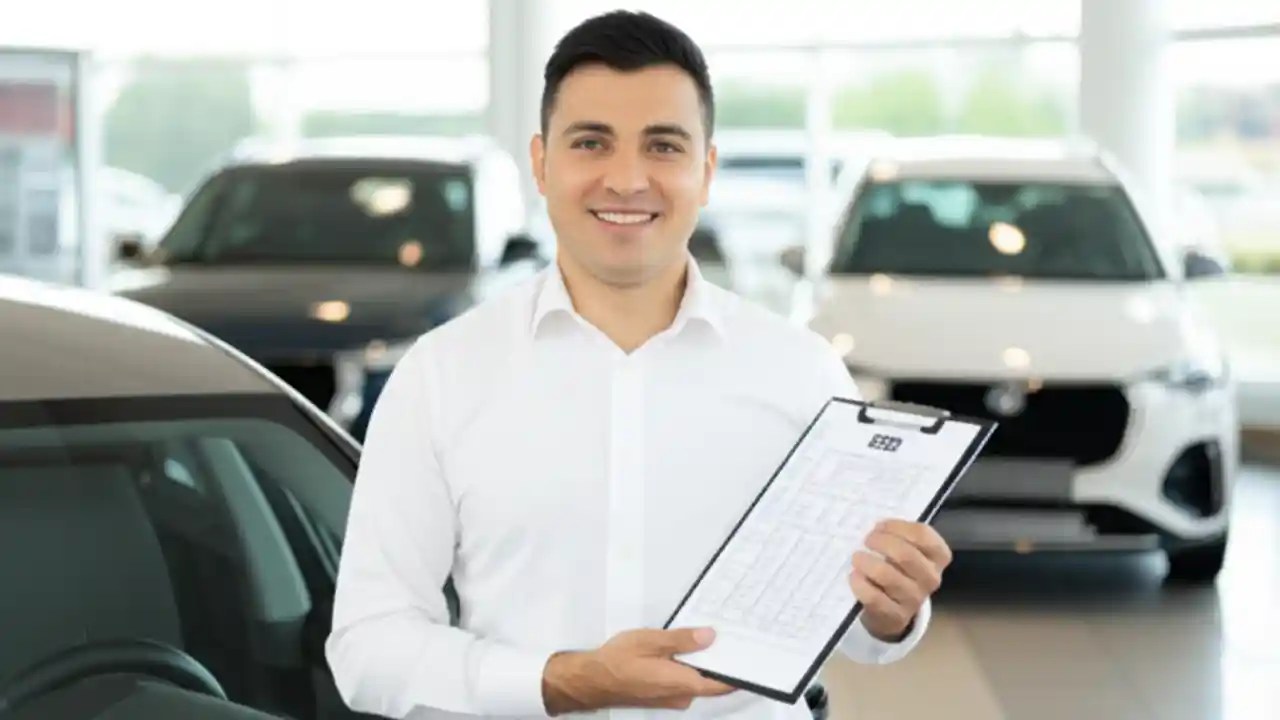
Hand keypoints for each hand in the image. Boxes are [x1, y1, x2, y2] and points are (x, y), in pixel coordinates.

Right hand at [541, 627, 735, 714]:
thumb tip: (709, 637)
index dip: (738, 671)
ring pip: (695, 680)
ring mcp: (671, 698)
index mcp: (684, 684)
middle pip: (710, 680)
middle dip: (718, 660)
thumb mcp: (652, 641)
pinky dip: (686, 667)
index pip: (723, 683)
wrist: (591, 680)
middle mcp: (681, 696)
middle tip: (725, 636)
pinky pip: (682, 682)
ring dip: (700, 663)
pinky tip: (680, 650)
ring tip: (702, 637)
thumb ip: (683, 640)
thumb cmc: (617, 661)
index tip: (749, 655)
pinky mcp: (661, 696)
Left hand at [850, 519, 951, 641]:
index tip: (879, 526)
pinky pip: (875, 597)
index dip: (897, 527)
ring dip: (867, 563)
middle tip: (867, 540)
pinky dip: (861, 584)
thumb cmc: (899, 569)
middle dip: (881, 543)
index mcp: (938, 556)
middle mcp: (931, 578)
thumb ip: (897, 536)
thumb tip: (875, 528)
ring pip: (888, 576)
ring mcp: (914, 599)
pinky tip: (854, 576)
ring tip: (857, 557)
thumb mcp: (907, 549)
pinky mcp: (895, 616)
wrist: (894, 609)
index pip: (923, 535)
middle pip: (906, 555)